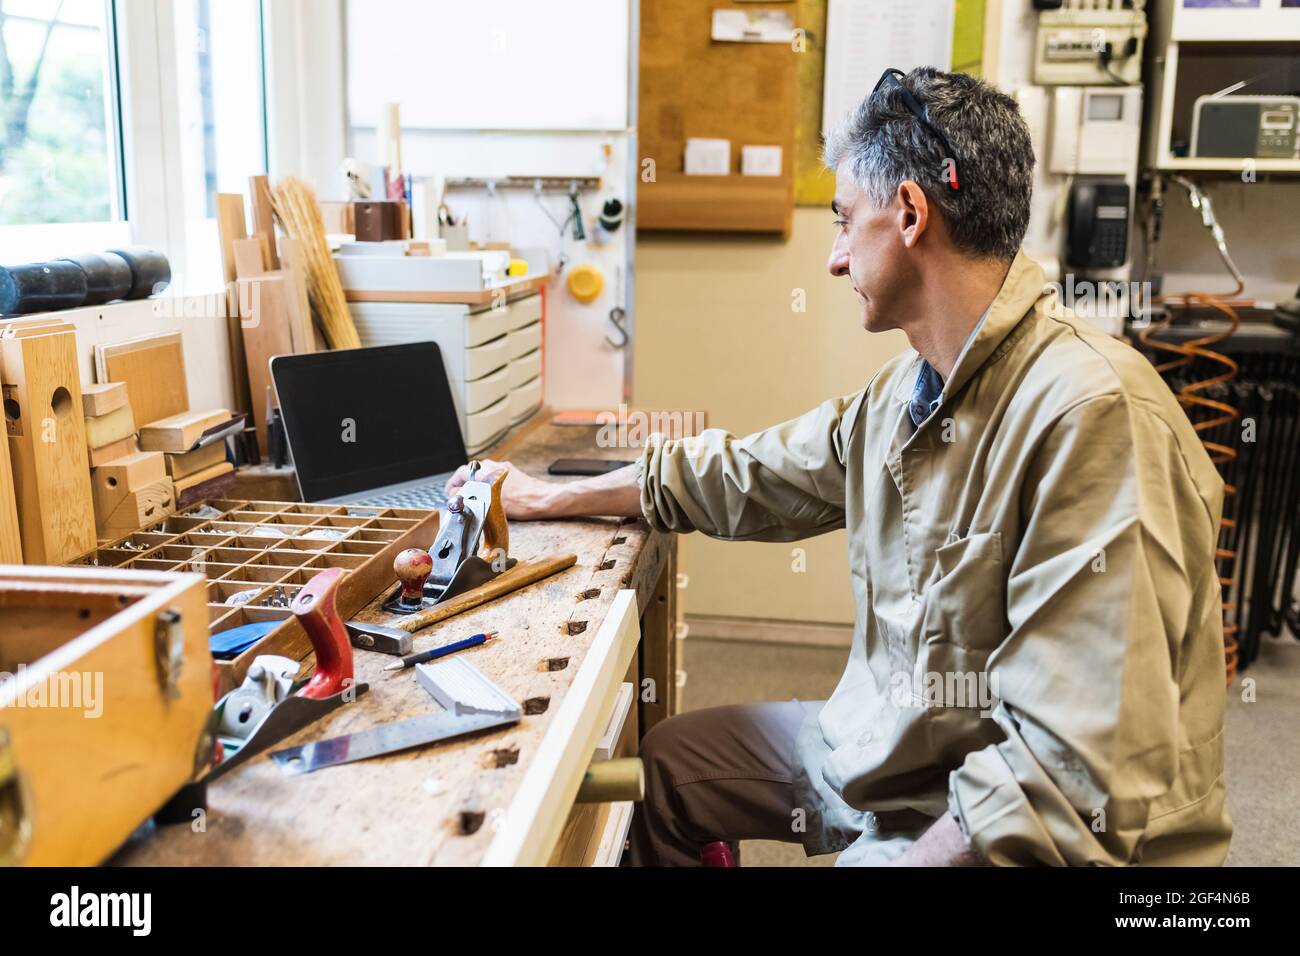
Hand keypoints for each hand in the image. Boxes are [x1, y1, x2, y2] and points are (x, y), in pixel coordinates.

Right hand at [444, 459, 561, 519]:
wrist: (544, 500)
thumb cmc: (522, 502)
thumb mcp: (488, 503)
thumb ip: (468, 496)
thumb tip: (456, 494)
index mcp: (485, 471)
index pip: (460, 473)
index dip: (453, 485)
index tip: (451, 493)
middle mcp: (493, 466)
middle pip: (470, 473)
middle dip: (463, 485)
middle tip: (460, 497)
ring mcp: (502, 470)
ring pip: (481, 476)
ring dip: (475, 486)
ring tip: (473, 499)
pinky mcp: (510, 475)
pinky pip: (493, 478)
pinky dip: (487, 486)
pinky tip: (489, 498)